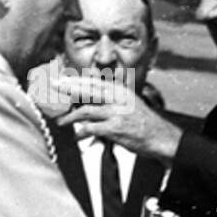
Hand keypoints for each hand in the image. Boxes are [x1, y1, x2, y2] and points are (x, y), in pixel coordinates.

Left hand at [57, 81, 182, 161]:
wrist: (161, 137)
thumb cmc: (145, 123)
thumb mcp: (131, 104)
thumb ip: (113, 99)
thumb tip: (93, 98)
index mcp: (121, 91)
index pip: (95, 82)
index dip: (77, 80)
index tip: (63, 79)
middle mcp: (118, 99)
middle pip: (87, 90)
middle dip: (68, 89)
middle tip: (55, 88)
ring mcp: (116, 113)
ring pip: (85, 111)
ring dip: (70, 117)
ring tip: (61, 121)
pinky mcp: (115, 128)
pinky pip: (91, 129)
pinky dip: (81, 133)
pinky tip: (77, 136)